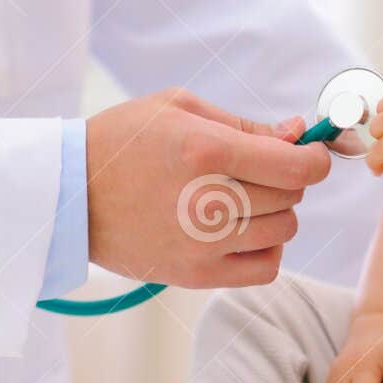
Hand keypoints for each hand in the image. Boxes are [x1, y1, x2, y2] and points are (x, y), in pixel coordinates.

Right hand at [84, 87, 329, 288]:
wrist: (67, 196)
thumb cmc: (122, 141)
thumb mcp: (179, 108)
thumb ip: (245, 123)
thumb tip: (299, 132)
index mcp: (205, 151)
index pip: (296, 166)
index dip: (315, 157)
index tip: (307, 152)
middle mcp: (207, 201)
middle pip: (292, 196)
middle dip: (288, 177)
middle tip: (259, 168)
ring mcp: (202, 244)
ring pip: (285, 230)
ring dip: (276, 212)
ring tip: (244, 198)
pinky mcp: (195, 275)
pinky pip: (266, 268)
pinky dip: (266, 248)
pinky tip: (242, 230)